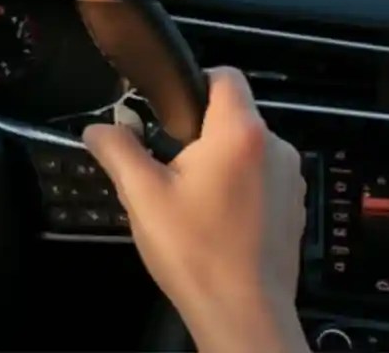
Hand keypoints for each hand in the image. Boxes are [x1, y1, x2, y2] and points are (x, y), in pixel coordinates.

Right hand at [83, 67, 308, 352]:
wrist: (242, 313)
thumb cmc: (193, 249)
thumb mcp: (141, 194)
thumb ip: (116, 149)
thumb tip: (96, 128)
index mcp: (240, 132)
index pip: (225, 76)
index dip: (193, 82)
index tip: (164, 109)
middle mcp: (275, 147)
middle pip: (232, 115)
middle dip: (197, 131)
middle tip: (164, 165)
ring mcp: (289, 179)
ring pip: (245, 149)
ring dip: (217, 161)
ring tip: (186, 197)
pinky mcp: (292, 208)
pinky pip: (260, 178)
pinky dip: (237, 186)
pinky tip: (213, 219)